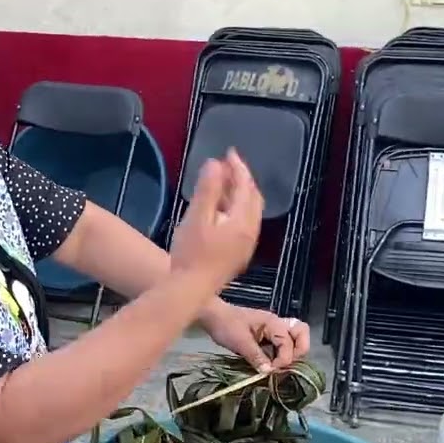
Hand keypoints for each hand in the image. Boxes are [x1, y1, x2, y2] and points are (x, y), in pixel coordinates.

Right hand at [168, 148, 262, 290]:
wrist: (191, 289)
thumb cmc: (191, 253)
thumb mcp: (196, 217)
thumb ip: (207, 189)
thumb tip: (215, 164)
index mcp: (243, 221)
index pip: (246, 186)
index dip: (238, 167)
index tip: (229, 152)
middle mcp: (250, 232)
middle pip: (253, 199)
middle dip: (242, 179)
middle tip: (228, 166)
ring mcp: (245, 245)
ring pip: (249, 212)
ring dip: (239, 195)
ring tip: (223, 184)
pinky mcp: (237, 255)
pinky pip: (243, 224)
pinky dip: (236, 209)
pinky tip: (221, 210)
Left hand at [203, 303, 311, 372]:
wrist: (212, 316)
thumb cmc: (225, 325)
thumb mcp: (240, 342)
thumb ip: (256, 357)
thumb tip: (269, 372)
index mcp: (273, 323)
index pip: (289, 343)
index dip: (283, 359)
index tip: (271, 370)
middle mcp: (277, 324)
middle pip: (301, 333)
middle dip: (298, 351)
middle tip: (285, 364)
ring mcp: (273, 328)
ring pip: (295, 337)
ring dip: (291, 352)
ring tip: (279, 365)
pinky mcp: (267, 334)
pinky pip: (282, 343)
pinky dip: (281, 353)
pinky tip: (272, 362)